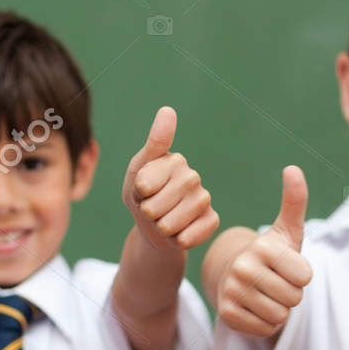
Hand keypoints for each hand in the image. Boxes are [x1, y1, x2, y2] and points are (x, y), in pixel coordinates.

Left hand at [124, 106, 218, 248]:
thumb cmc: (142, 196)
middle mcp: (192, 176)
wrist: (153, 228)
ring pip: (171, 223)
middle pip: (156, 205)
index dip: (138, 193)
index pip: (145, 183)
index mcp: (173, 161)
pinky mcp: (212, 220)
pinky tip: (179, 232)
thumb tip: (168, 110)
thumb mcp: (137, 172)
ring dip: (160, 228)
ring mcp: (203, 198)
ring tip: (163, 220)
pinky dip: (178, 239)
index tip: (141, 190)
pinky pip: (190, 236)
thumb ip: (154, 145)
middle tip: (151, 208)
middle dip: (147, 213)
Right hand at [217, 166, 311, 336]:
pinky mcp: (226, 314)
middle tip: (275, 283)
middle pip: (294, 298)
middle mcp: (243, 268)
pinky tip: (255, 308)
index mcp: (261, 247)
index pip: (306, 277)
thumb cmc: (269, 254)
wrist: (232, 275)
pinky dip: (265, 323)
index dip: (301, 275)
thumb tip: (293, 168)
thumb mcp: (285, 230)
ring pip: (280, 316)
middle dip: (291, 294)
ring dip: (279, 310)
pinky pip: (265, 329)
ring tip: (266, 295)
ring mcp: (232, 292)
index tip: (286, 267)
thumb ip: (295, 201)